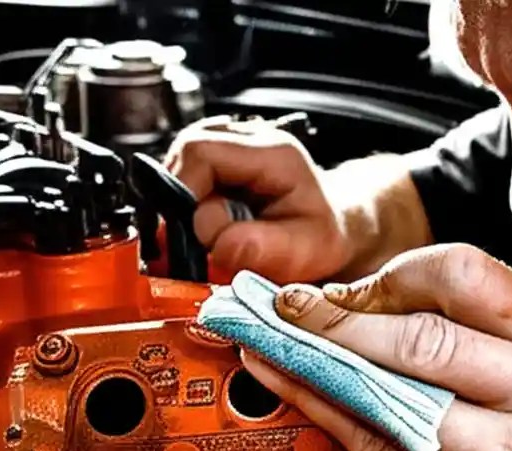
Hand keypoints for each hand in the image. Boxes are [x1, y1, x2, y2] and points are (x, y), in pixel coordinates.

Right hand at [162, 117, 353, 282]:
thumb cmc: (319, 236)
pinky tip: (215, 222)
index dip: (184, 192)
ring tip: (217, 230)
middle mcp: (248, 138)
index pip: (201, 152)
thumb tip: (219, 243)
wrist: (331, 226)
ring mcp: (231, 143)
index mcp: (271, 153)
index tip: (193, 232)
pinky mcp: (218, 158)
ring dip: (186, 205)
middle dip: (183, 202)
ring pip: (180, 164)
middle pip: (184, 153)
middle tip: (206, 237)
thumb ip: (261, 249)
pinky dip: (189, 204)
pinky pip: (185, 174)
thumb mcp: (303, 252)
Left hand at [240, 243, 511, 450]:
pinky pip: (375, 447)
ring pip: (394, 393)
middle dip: (339, 316)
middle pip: (425, 336)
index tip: (348, 286)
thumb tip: (367, 299)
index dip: (394, 275)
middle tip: (290, 306)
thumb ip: (483, 337)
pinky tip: (290, 386)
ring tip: (274, 339)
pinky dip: (322, 410)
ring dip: (318, 361)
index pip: (470, 276)